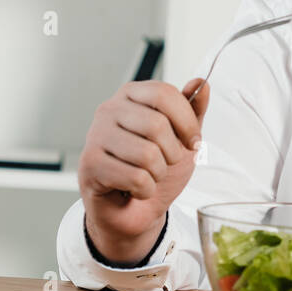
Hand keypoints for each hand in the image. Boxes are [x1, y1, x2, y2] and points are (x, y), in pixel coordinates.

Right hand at [77, 78, 209, 261]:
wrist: (135, 208)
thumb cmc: (155, 167)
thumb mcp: (182, 137)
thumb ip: (193, 110)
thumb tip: (201, 82)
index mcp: (131, 95)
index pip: (164, 94)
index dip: (187, 121)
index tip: (193, 142)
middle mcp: (109, 110)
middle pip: (157, 125)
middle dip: (172, 153)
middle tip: (165, 163)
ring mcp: (96, 136)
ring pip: (147, 154)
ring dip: (158, 174)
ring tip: (148, 175)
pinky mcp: (90, 165)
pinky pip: (136, 178)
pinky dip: (145, 190)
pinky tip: (134, 188)